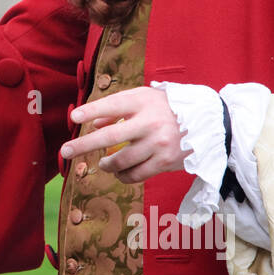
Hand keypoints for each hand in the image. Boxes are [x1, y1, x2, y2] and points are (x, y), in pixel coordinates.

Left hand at [59, 86, 186, 184]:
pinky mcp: (165, 162)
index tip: (74, 117)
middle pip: (110, 136)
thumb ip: (120, 108)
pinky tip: (119, 172)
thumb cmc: (168, 108)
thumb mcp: (146, 98)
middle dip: (83, 145)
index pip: (112, 105)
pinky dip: (123, 176)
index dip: (91, 111)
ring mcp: (158, 143)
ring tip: (102, 162)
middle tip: (65, 151)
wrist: (208, 122)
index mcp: (144, 101)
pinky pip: (135, 174)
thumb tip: (94, 124)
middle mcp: (150, 122)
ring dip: (106, 164)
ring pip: (120, 160)